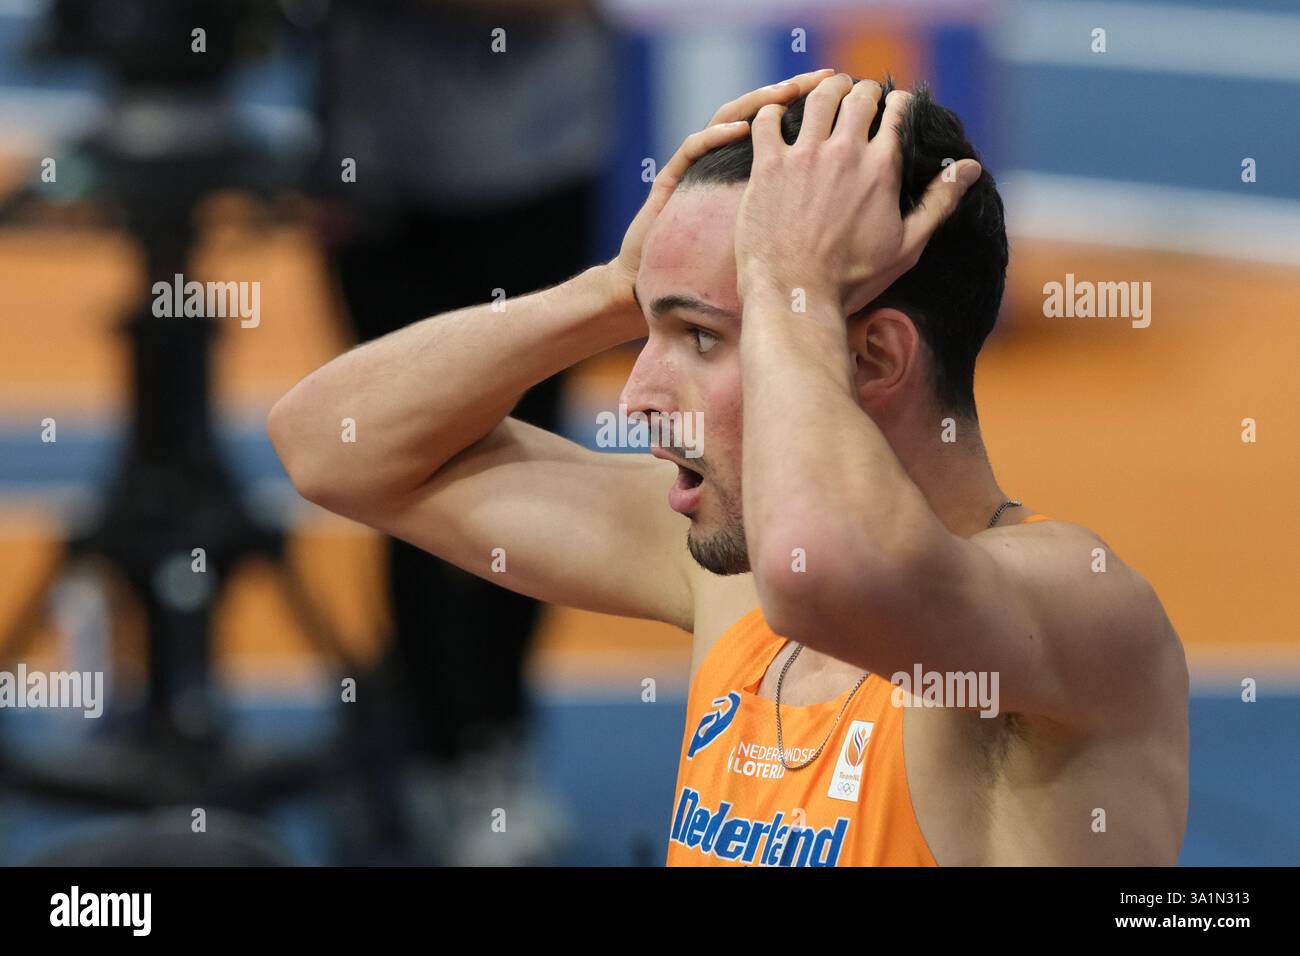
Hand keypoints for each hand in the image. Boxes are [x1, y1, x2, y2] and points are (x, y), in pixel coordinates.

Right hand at [605, 69, 839, 318]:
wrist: (664, 301)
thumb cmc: (726, 284)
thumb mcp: (774, 253)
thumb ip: (805, 225)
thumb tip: (860, 219)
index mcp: (758, 178)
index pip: (791, 128)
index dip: (824, 109)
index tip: (859, 100)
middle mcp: (728, 164)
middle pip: (767, 112)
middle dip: (800, 92)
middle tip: (832, 79)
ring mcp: (700, 169)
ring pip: (730, 118)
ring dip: (758, 102)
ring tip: (787, 92)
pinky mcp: (672, 181)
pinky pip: (694, 149)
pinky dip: (717, 136)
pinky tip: (740, 130)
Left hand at [733, 75, 981, 317]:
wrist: (796, 295)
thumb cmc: (853, 278)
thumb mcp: (907, 246)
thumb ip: (939, 202)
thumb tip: (972, 168)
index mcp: (882, 168)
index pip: (897, 112)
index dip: (898, 104)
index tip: (894, 107)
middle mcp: (844, 153)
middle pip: (859, 97)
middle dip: (864, 91)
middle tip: (861, 96)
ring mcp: (804, 157)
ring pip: (819, 98)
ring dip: (826, 89)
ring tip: (828, 93)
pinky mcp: (768, 166)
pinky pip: (768, 120)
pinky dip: (774, 111)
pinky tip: (779, 116)